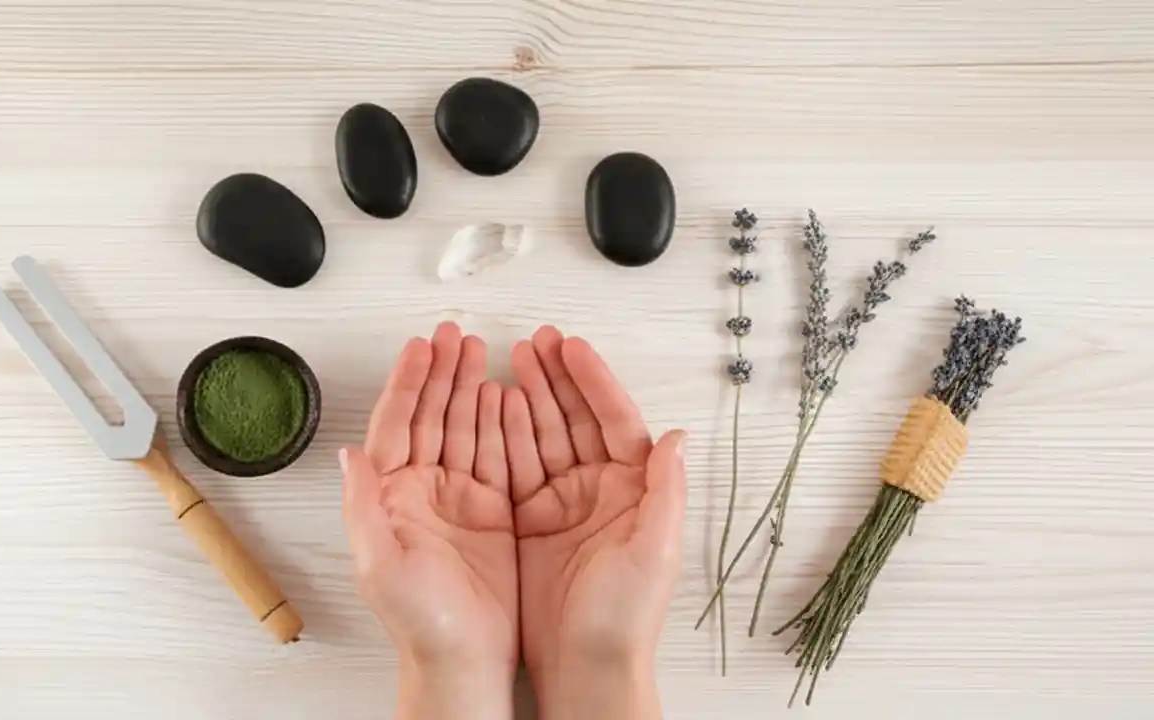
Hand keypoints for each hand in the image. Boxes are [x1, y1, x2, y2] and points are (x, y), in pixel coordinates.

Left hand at [342, 323, 516, 719]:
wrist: (464, 658)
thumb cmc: (419, 620)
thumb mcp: (380, 563)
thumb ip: (364, 505)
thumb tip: (349, 453)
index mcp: (392, 496)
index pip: (397, 425)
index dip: (409, 384)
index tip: (421, 347)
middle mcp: (423, 490)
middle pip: (432, 416)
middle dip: (443, 373)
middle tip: (456, 334)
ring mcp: (459, 498)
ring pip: (464, 428)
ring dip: (470, 389)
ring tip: (480, 351)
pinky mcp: (492, 512)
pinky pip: (496, 455)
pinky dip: (500, 423)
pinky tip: (503, 395)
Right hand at [505, 327, 685, 719]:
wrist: (584, 667)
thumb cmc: (626, 617)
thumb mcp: (655, 551)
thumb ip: (665, 491)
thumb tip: (676, 435)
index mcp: (633, 489)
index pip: (614, 421)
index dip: (593, 381)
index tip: (572, 347)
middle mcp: (598, 490)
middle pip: (574, 419)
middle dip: (556, 377)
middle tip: (536, 341)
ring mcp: (562, 504)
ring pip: (541, 435)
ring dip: (528, 396)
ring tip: (510, 360)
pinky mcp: (529, 522)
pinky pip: (515, 467)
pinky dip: (503, 435)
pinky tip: (493, 407)